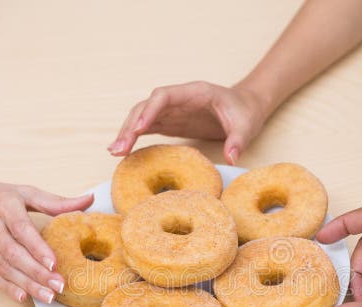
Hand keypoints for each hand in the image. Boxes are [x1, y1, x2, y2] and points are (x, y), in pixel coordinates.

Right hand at [0, 171, 93, 302]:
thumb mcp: (22, 192)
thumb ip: (55, 201)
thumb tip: (88, 200)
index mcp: (3, 205)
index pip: (22, 229)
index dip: (37, 248)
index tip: (54, 263)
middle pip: (14, 253)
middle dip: (37, 273)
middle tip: (59, 286)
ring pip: (4, 267)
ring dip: (26, 284)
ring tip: (48, 296)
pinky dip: (6, 287)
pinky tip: (22, 296)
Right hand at [108, 81, 269, 164]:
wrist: (246, 108)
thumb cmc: (245, 113)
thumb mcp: (246, 127)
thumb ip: (238, 141)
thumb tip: (232, 159)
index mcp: (194, 92)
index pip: (164, 96)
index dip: (149, 110)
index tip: (138, 128)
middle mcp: (178, 99)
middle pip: (146, 106)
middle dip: (130, 126)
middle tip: (119, 148)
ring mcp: (172, 110)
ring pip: (142, 116)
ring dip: (127, 133)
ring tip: (115, 152)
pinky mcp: (170, 122)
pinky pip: (147, 127)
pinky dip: (133, 137)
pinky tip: (121, 150)